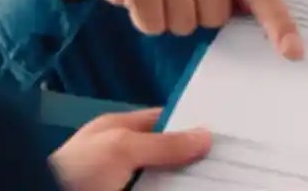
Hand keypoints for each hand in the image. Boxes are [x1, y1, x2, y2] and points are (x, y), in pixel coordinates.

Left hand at [49, 107, 211, 190]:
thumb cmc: (75, 172)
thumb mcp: (120, 148)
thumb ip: (162, 143)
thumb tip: (205, 135)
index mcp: (118, 131)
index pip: (164, 122)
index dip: (192, 127)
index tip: (224, 135)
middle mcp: (122, 158)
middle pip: (168, 158)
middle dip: (195, 162)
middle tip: (232, 165)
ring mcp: (123, 184)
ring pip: (164, 184)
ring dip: (187, 184)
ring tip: (225, 183)